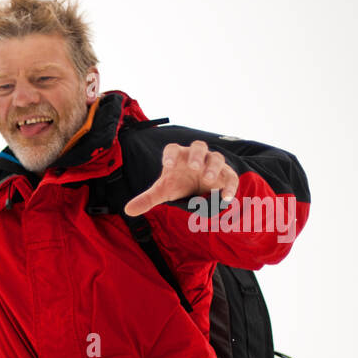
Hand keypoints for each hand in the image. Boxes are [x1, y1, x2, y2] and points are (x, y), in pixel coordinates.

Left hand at [123, 140, 238, 215]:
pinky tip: (226, 197)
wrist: (197, 188)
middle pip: (199, 147)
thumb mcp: (163, 192)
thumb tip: (127, 210)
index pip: (173, 149)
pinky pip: (230, 177)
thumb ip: (147, 199)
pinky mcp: (226, 175)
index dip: (170, 156)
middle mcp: (197, 156)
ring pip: (216, 158)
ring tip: (209, 179)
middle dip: (196, 156)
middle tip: (194, 167)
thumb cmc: (178, 184)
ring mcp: (213, 164)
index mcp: (179, 157)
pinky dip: (229, 186)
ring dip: (214, 167)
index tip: (167, 167)